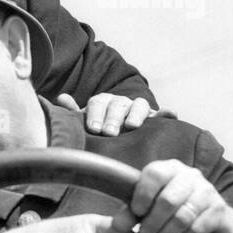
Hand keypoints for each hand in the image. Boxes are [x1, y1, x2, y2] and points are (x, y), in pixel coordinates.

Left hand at [56, 92, 172, 135]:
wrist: (118, 134)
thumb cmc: (98, 129)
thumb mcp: (86, 122)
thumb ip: (74, 113)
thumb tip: (61, 98)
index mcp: (103, 102)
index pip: (98, 103)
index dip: (95, 114)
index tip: (93, 129)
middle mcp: (120, 102)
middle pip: (117, 105)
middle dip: (112, 118)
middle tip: (109, 133)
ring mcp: (138, 109)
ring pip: (139, 105)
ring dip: (136, 114)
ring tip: (131, 126)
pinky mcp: (155, 118)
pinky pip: (163, 113)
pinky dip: (167, 113)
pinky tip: (171, 115)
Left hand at [120, 159, 232, 232]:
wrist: (208, 218)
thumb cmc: (169, 210)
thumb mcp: (148, 208)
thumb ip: (130, 214)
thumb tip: (118, 225)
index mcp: (169, 168)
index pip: (154, 174)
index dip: (142, 195)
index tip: (136, 213)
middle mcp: (191, 175)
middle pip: (168, 200)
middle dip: (152, 222)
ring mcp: (208, 192)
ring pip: (182, 218)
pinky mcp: (219, 211)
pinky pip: (196, 230)